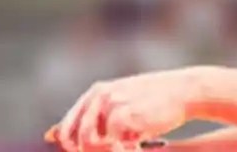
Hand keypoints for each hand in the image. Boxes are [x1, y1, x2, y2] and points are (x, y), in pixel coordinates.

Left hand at [46, 69, 202, 151]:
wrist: (186, 91)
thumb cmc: (155, 101)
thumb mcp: (119, 105)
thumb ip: (88, 118)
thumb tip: (50, 134)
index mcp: (95, 93)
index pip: (67, 130)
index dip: (78, 148)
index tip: (102, 148)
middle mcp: (98, 96)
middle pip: (74, 140)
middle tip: (120, 146)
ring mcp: (108, 104)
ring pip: (88, 144)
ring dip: (107, 151)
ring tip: (131, 144)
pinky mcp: (120, 115)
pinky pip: (110, 147)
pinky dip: (125, 150)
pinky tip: (139, 145)